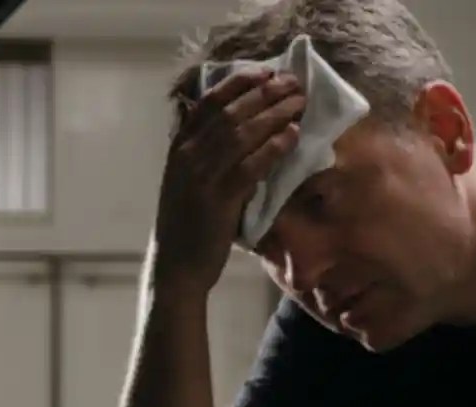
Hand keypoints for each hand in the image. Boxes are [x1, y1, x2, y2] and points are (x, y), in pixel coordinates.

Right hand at [150, 68, 305, 295]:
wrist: (176, 266)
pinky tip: (292, 136)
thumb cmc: (186, 224)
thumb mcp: (185, 180)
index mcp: (179, 148)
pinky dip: (272, 148)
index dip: (237, 83)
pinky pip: (250, 166)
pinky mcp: (218, 200)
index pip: (208, 103)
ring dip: (274, 115)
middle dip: (263, 94)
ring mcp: (201, 177)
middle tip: (292, 83)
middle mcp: (187, 157)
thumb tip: (228, 127)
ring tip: (299, 103)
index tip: (264, 72)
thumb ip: (201, 153)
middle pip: (230, 113)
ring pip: (241, 135)